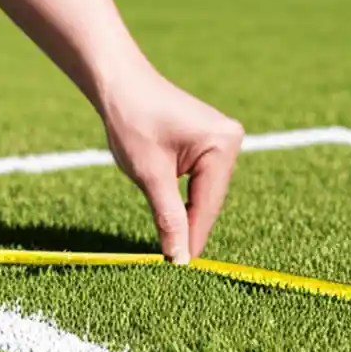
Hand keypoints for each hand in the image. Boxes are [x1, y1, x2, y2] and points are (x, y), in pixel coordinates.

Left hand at [99, 70, 243, 263]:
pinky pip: (201, 180)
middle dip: (191, 226)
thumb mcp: (149, 175)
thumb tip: (179, 258)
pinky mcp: (211, 142)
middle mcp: (231, 140)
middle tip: (175, 263)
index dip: (193, 237)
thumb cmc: (132, 120)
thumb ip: (168, 217)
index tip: (182, 268)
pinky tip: (175, 216)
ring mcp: (223, 140)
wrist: (119, 83)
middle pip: (210, 199)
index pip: (208, 203)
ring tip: (174, 245)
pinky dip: (186, 197)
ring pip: (205, 192)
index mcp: (222, 144)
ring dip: (188, 213)